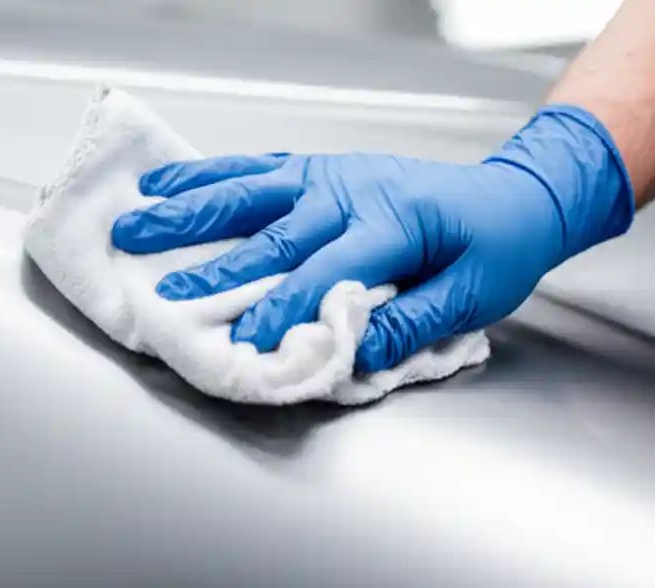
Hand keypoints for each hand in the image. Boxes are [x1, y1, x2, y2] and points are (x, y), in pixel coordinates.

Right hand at [111, 106, 632, 372]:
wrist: (516, 193)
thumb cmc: (498, 246)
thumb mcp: (476, 295)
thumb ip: (413, 322)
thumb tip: (355, 351)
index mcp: (396, 224)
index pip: (326, 274)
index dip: (284, 310)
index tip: (246, 342)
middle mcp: (355, 192)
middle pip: (273, 229)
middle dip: (214, 263)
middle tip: (165, 290)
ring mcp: (333, 175)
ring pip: (252, 189)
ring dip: (191, 206)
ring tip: (138, 218)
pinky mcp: (323, 170)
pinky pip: (260, 168)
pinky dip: (212, 174)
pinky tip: (171, 181)